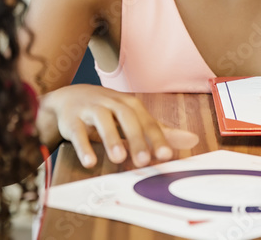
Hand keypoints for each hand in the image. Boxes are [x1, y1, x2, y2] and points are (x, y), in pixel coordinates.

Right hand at [35, 84, 198, 168]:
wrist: (68, 99)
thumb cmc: (107, 111)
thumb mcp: (132, 118)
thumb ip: (159, 130)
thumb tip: (192, 139)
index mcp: (128, 104)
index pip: (146, 120)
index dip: (156, 137)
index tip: (167, 155)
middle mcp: (111, 103)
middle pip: (126, 117)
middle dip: (135, 138)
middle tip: (143, 161)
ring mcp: (90, 109)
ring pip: (101, 121)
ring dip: (111, 139)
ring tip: (118, 158)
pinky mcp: (71, 119)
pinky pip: (77, 132)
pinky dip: (83, 146)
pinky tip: (90, 162)